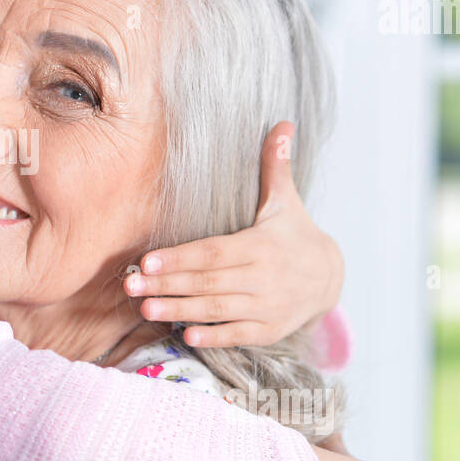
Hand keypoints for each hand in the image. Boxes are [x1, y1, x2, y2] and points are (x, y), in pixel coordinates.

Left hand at [124, 121, 342, 347]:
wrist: (330, 277)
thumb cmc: (294, 234)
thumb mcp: (286, 201)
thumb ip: (276, 167)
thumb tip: (281, 124)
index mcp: (261, 245)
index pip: (214, 252)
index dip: (181, 257)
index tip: (147, 260)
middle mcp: (264, 277)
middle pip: (209, 282)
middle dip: (168, 285)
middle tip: (130, 285)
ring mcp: (268, 307)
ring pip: (218, 310)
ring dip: (180, 311)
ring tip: (145, 308)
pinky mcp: (269, 330)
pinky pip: (237, 335)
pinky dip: (213, 336)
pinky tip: (184, 335)